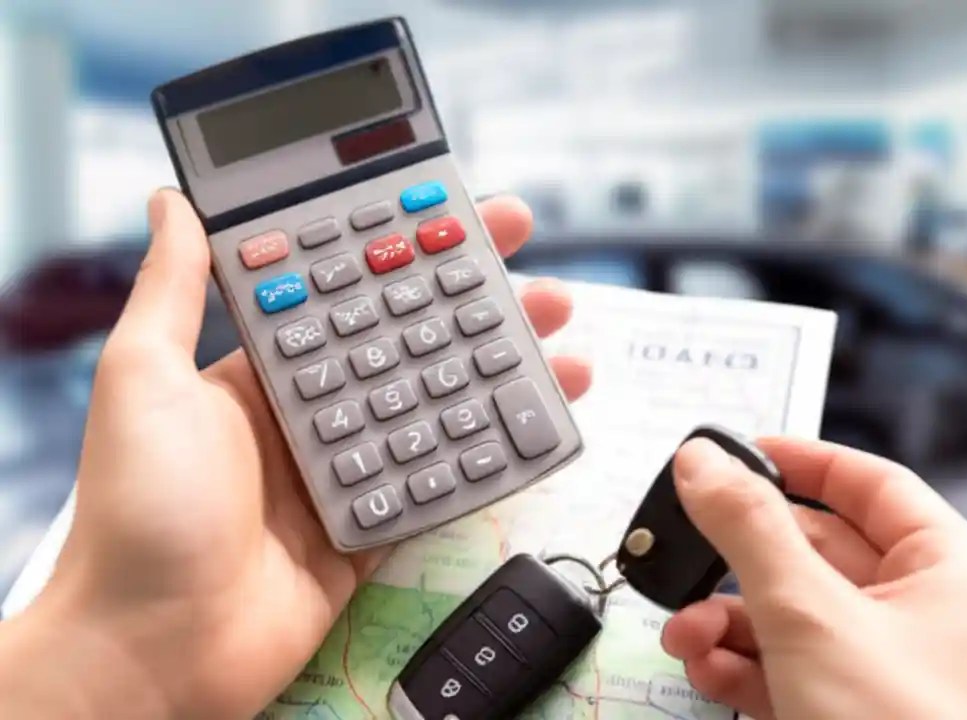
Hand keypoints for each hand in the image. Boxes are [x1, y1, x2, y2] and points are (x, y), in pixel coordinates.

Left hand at [0, 190, 590, 718]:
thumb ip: (172, 291)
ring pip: (443, 407)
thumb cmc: (139, 509)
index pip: (354, 295)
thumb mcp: (143, 379)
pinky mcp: (375, 527)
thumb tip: (171, 203)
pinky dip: (493, 455)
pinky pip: (444, 483)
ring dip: (506, 374)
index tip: (467, 219)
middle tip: (544, 281)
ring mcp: (350, 470)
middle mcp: (314, 412)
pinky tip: (538, 426)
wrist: (156, 646)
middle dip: (483, 308)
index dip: (414, 255)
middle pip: (416, 345)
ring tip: (564, 343)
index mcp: (266, 369)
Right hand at [660, 437, 966, 719]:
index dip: (802, 461)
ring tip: (686, 630)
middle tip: (687, 545)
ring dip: (733, 619)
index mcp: (952, 570)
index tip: (737, 452)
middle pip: (823, 552)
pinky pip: (793, 673)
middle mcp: (930, 617)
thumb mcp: (814, 619)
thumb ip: (751, 533)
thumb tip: (704, 463)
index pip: (872, 485)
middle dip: (745, 557)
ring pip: (798, 618)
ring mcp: (892, 675)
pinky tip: (707, 668)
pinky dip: (746, 668)